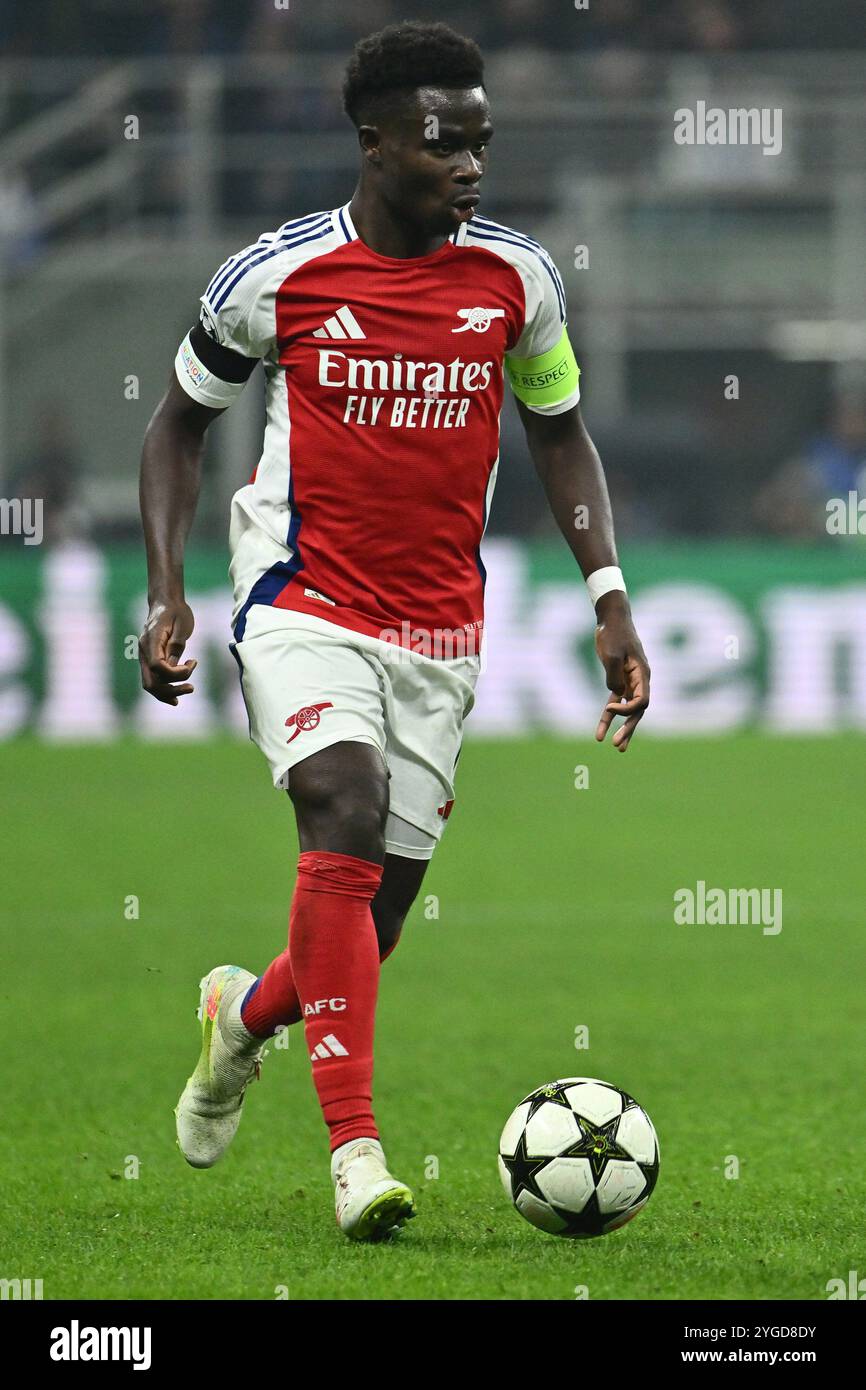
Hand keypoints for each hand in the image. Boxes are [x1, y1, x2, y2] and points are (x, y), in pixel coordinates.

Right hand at [138, 599, 196, 704]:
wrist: (164, 602)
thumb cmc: (176, 611)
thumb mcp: (182, 625)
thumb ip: (177, 645)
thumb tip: (174, 666)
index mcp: (151, 640)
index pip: (158, 666)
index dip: (175, 673)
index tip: (192, 663)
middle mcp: (144, 651)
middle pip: (151, 682)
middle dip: (171, 690)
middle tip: (191, 688)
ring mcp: (144, 657)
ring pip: (150, 684)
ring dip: (168, 692)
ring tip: (188, 689)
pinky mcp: (149, 660)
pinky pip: (152, 679)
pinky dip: (163, 689)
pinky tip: (175, 696)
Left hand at [593, 592, 649, 751]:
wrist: (611, 619)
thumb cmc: (614, 633)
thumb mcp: (612, 652)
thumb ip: (614, 675)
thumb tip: (615, 694)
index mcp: (643, 674)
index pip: (642, 701)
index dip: (627, 710)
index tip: (609, 707)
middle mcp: (640, 681)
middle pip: (638, 712)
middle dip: (628, 729)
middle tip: (617, 746)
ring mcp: (630, 682)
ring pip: (628, 711)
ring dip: (621, 728)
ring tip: (614, 746)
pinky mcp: (618, 681)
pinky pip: (614, 702)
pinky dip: (607, 716)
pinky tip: (599, 732)